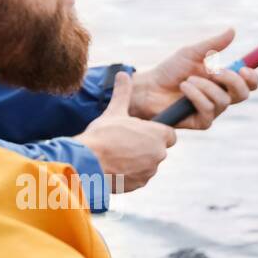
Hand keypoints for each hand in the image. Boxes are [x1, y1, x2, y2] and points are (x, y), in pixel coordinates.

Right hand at [75, 72, 175, 192]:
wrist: (88, 163)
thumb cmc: (102, 135)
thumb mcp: (114, 111)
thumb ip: (123, 93)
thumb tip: (123, 73)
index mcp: (157, 135)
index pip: (169, 134)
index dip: (156, 132)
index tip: (141, 131)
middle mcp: (159, 154)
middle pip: (158, 149)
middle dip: (145, 146)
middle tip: (124, 142)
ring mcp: (150, 171)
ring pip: (148, 164)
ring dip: (137, 160)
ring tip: (116, 153)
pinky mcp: (140, 184)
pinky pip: (139, 177)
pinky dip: (129, 173)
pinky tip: (114, 166)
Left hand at [128, 28, 257, 128]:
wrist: (150, 87)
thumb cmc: (170, 71)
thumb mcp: (192, 53)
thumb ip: (213, 45)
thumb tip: (232, 30)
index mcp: (223, 81)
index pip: (248, 84)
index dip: (252, 78)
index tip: (244, 69)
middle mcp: (221, 97)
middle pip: (243, 94)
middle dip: (232, 81)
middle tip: (216, 72)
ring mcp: (213, 111)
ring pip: (223, 100)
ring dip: (204, 86)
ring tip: (187, 80)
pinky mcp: (202, 121)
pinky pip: (208, 109)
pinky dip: (196, 96)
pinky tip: (184, 88)